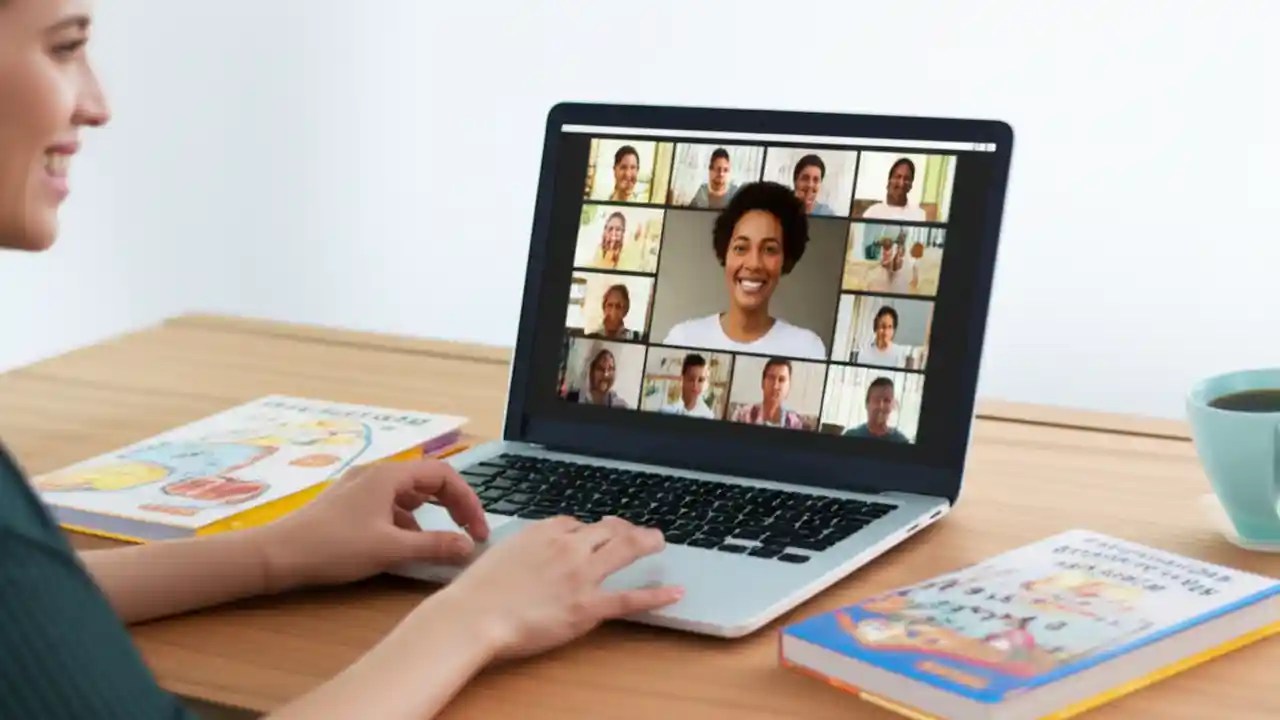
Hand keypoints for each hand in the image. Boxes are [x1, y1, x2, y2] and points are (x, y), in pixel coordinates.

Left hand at [257, 459, 489, 592]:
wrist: (278, 556)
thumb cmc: (335, 547)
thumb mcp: (390, 548)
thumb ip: (434, 545)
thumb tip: (469, 547)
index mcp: (390, 476)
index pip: (444, 476)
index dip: (468, 501)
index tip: (477, 532)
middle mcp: (378, 475)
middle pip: (428, 482)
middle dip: (453, 507)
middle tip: (468, 535)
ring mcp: (361, 489)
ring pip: (409, 497)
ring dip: (430, 518)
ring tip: (438, 547)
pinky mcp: (350, 505)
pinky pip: (390, 508)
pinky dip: (406, 525)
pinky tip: (404, 549)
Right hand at [430, 515, 682, 660]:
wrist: (474, 615)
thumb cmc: (477, 590)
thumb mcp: (500, 553)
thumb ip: (524, 550)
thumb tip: (531, 554)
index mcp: (544, 531)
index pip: (577, 523)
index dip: (590, 529)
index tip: (597, 533)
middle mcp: (569, 546)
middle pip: (608, 529)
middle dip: (626, 528)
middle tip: (639, 531)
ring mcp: (582, 575)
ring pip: (624, 550)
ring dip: (646, 542)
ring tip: (659, 541)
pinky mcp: (589, 605)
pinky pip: (629, 597)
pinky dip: (656, 594)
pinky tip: (674, 592)